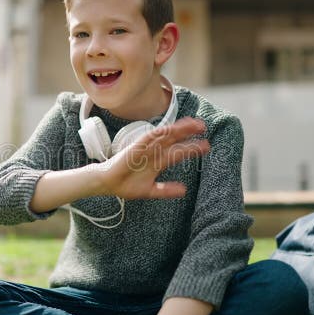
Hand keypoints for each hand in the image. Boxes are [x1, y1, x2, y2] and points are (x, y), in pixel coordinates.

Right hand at [95, 117, 209, 199]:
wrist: (107, 184)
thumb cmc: (127, 184)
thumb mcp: (151, 190)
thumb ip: (166, 190)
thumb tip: (184, 191)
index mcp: (158, 160)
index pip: (177, 149)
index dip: (190, 146)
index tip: (206, 144)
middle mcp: (153, 151)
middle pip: (173, 138)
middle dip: (188, 132)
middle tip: (203, 126)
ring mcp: (145, 148)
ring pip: (164, 135)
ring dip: (178, 129)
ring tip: (192, 124)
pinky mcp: (135, 148)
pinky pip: (147, 138)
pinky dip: (158, 133)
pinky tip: (169, 129)